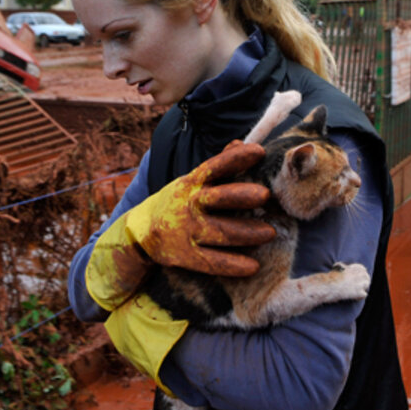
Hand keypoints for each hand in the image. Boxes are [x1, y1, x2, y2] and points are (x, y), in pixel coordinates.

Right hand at [87, 142, 274, 310]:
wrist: (140, 232)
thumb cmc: (178, 202)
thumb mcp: (192, 181)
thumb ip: (218, 164)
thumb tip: (241, 143)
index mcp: (193, 183)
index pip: (215, 166)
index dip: (236, 158)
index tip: (259, 152)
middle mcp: (190, 205)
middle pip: (218, 198)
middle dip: (241, 195)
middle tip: (264, 195)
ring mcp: (188, 231)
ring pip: (220, 232)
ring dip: (247, 233)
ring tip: (269, 233)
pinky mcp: (187, 256)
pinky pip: (212, 262)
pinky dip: (233, 265)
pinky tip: (253, 266)